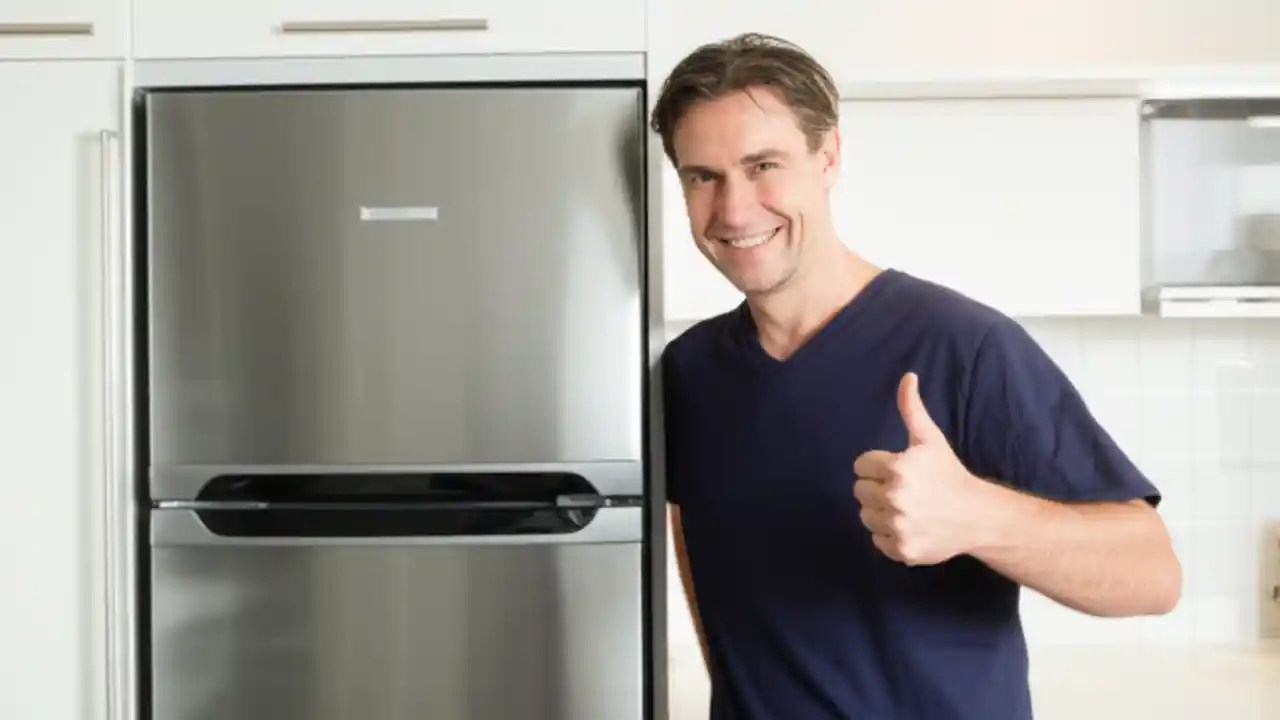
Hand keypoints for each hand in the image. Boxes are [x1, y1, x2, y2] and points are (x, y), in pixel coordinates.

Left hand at [852, 372, 982, 565]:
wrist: (978, 516)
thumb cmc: (949, 473)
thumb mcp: (930, 439)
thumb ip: (912, 409)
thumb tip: (907, 377)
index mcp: (897, 469)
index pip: (860, 466)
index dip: (877, 466)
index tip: (898, 469)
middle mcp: (895, 499)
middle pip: (859, 491)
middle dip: (877, 487)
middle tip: (903, 488)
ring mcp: (898, 527)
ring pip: (865, 516)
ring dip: (880, 511)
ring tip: (906, 507)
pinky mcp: (902, 550)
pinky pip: (877, 540)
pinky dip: (889, 535)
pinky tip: (910, 525)